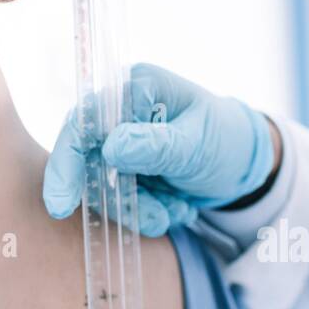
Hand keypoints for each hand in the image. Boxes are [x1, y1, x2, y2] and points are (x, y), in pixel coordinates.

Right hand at [43, 63, 276, 236]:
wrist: (246, 167)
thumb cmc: (227, 141)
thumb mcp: (197, 144)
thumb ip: (155, 146)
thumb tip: (109, 147)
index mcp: (136, 90)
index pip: (84, 122)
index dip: (67, 163)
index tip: (61, 204)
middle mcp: (122, 114)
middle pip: (88, 161)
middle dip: (119, 199)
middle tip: (154, 218)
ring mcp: (124, 145)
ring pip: (105, 189)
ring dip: (142, 210)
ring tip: (178, 211)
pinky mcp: (130, 172)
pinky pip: (123, 201)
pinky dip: (151, 213)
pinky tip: (179, 208)